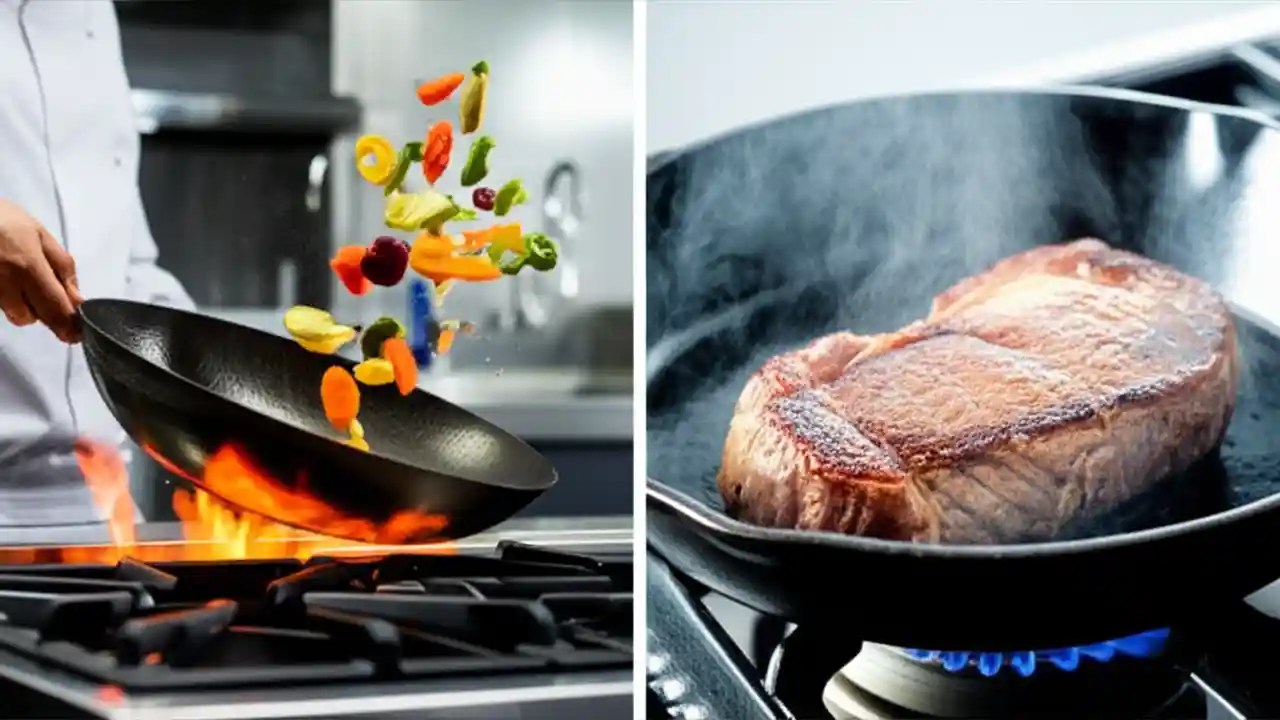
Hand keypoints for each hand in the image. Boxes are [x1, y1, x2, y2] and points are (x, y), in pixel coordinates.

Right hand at [0, 199, 81, 342]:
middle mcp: (4, 282)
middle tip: (43, 294)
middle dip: (42, 314)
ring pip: (11, 313)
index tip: (75, 334)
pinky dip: (6, 298)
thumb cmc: (3, 219)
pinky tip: (5, 277)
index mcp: (28, 267)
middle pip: (29, 317)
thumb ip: (62, 267)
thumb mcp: (39, 234)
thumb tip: (77, 299)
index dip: (67, 326)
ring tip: (17, 277)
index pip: (54, 308)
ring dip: (21, 306)